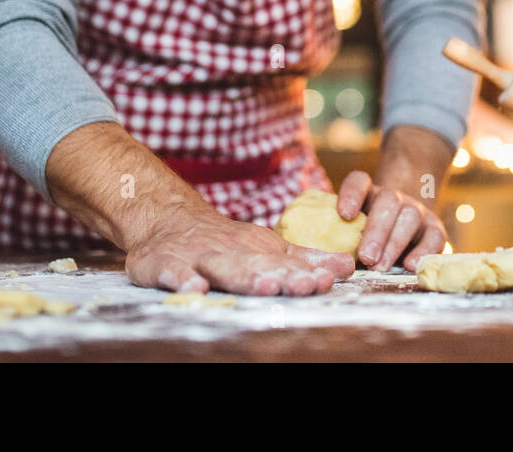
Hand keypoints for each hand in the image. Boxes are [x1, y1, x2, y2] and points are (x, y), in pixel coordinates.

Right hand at [124, 197, 354, 295]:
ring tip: (265, 286)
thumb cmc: (227, 243)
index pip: (283, 263)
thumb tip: (348, 266)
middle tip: (301, 284)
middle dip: (280, 275)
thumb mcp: (267, 248)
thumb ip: (305, 259)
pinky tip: (195, 289)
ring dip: (243, 276)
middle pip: (256, 266)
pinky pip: (172, 272)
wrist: (167, 221)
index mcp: (257, 251)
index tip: (326, 281)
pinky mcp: (164, 264)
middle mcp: (231, 253)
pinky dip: (182, 280)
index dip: (304, 272)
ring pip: (222, 268)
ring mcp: (197, 258)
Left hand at [336, 170, 447, 271]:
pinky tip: (410, 265)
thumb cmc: (366, 236)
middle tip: (365, 256)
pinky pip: (435, 235)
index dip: (352, 194)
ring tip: (381, 266)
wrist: (401, 229)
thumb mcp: (350, 230)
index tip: (344, 214)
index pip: (359, 182)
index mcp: (368, 193)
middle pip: (387, 202)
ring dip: (395, 243)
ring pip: (410, 215)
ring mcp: (416, 211)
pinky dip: (424, 250)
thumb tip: (318, 254)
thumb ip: (336, 236)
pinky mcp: (434, 228)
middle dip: (376, 230)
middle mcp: (393, 198)